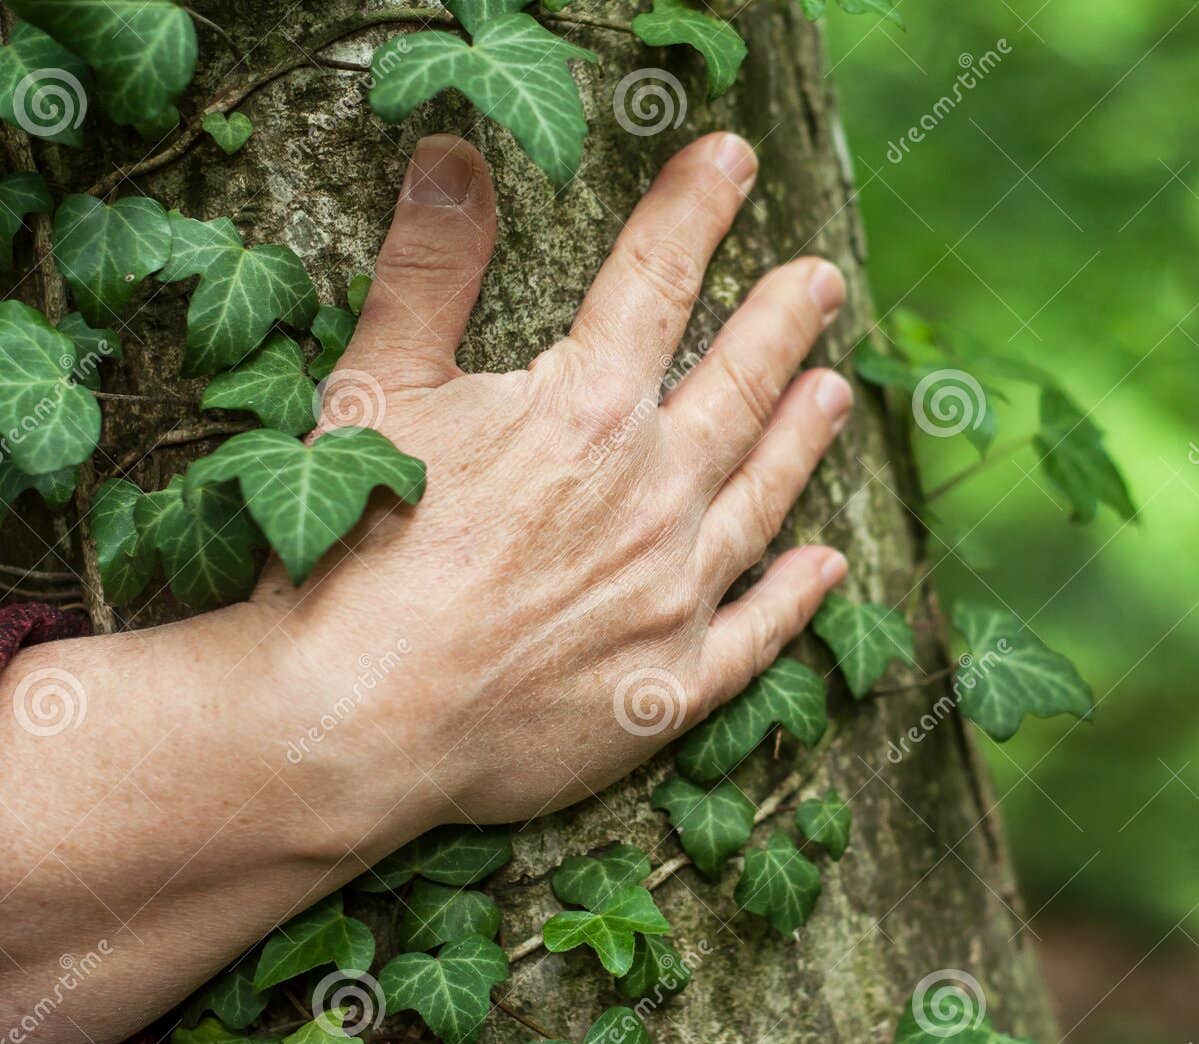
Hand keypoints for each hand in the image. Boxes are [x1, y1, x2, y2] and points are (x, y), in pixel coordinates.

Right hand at [253, 132, 852, 827]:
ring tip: (835, 392)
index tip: (730, 158)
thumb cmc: (354, 554)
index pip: (654, 280)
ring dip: (803, 439)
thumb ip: (428, 270)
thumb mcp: (376, 389)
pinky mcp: (670, 686)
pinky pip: (756, 631)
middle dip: (781, 321)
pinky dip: (794, 595)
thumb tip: (457, 156)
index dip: (693, 208)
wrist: (354, 723)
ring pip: (761, 496)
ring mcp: (673, 594)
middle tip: (821, 281)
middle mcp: (653, 495)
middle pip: (737, 386)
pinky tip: (825, 565)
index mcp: (587, 413)